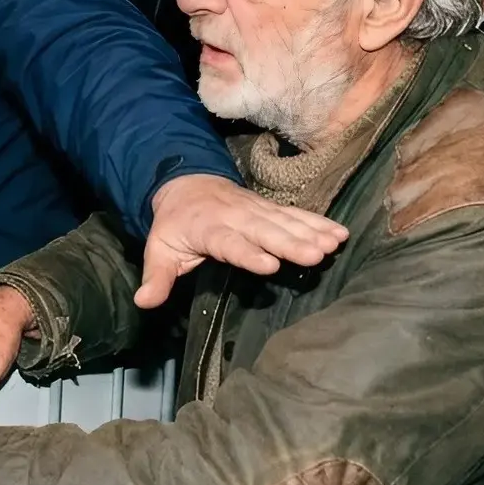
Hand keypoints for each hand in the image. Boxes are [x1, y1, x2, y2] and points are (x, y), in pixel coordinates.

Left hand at [136, 173, 347, 308]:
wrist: (186, 182)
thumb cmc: (175, 224)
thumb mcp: (159, 248)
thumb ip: (156, 276)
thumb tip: (143, 302)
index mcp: (208, 229)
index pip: (229, 242)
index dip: (248, 252)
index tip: (269, 264)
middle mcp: (236, 217)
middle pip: (265, 230)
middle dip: (290, 242)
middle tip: (315, 255)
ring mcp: (256, 210)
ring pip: (285, 221)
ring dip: (311, 232)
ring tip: (333, 245)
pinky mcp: (270, 209)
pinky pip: (296, 215)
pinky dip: (319, 222)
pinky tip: (340, 234)